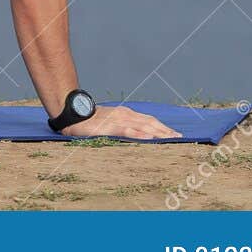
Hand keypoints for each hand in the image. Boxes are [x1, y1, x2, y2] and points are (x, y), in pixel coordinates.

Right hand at [60, 105, 179, 139]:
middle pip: (150, 122)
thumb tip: (131, 134)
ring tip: (171, 138)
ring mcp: (118, 120)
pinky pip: (129, 130)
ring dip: (158, 132)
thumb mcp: (107, 122)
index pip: (147, 119)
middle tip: (179, 137)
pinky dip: (141, 134)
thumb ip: (119, 126)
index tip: (173, 133)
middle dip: (165, 129)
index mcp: (124, 113)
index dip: (161, 126)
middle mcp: (124, 114)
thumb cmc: (88, 120)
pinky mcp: (110, 127)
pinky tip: (150, 138)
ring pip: (143, 125)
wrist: (72, 113)